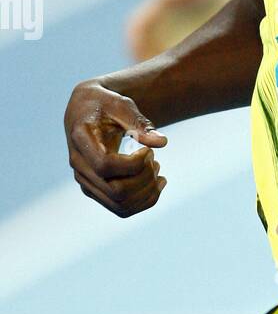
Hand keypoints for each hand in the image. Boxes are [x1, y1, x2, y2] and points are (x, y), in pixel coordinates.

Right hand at [64, 81, 167, 217]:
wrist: (86, 111)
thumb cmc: (105, 104)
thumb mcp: (121, 105)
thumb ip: (140, 123)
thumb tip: (162, 142)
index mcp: (81, 140)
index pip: (105, 166)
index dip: (134, 164)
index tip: (148, 150)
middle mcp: (79, 165)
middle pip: (116, 191)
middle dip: (145, 178)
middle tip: (154, 159)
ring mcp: (86, 181)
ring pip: (120, 205)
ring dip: (147, 192)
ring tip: (157, 169)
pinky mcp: (96, 190)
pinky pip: (121, 208)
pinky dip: (144, 201)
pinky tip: (158, 184)